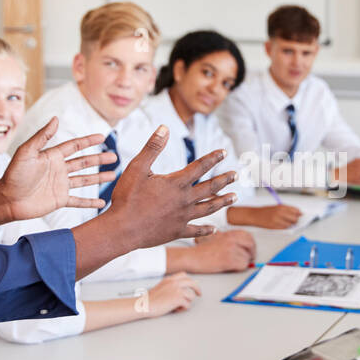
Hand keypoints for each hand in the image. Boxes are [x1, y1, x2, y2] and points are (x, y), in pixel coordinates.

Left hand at [0, 117, 116, 219]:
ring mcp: (61, 185)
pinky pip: (78, 201)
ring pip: (85, 180)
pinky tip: (102, 203)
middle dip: (99, 159)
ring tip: (113, 175)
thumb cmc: (13, 175)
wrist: (7, 199)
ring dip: (99, 177)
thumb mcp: (27, 152)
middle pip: (84, 162)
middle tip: (114, 157)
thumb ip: (42, 136)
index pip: (74, 146)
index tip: (102, 137)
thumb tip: (55, 118)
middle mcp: (59, 169)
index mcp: (52, 156)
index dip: (88, 141)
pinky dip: (90, 203)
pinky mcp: (59, 200)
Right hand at [105, 125, 236, 248]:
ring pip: (208, 208)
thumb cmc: (127, 197)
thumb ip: (152, 147)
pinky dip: (206, 230)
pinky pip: (196, 230)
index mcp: (176, 183)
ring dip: (222, 202)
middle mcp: (184, 200)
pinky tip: (214, 229)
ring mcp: (182, 217)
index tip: (224, 152)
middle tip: (236, 174)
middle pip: (210, 188)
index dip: (213, 158)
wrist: (122, 229)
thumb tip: (164, 128)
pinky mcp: (176, 231)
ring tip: (235, 197)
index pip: (200, 167)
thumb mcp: (137, 167)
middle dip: (224, 179)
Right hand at [145, 272, 200, 315]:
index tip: (192, 286)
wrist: (144, 305)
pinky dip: (183, 309)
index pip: (184, 275)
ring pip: (191, 296)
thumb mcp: (160, 287)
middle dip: (197, 289)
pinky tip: (175, 310)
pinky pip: (188, 305)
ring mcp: (177, 290)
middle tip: (199, 294)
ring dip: (186, 302)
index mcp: (169, 280)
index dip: (190, 281)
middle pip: (192, 283)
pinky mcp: (178, 299)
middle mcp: (174, 283)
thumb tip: (180, 290)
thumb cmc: (150, 300)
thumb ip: (169, 286)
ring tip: (178, 306)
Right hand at [184, 229, 255, 272]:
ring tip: (233, 264)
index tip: (250, 251)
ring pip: (247, 258)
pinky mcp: (229, 260)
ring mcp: (230, 249)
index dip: (251, 245)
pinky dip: (239, 268)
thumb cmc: (203, 251)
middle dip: (251, 254)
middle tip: (249, 259)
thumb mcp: (218, 239)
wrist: (192, 257)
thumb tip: (246, 247)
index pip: (249, 236)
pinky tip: (231, 267)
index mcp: (229, 234)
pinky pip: (243, 265)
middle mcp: (231, 239)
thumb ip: (232, 240)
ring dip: (242, 263)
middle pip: (251, 246)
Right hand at [245, 204, 302, 228]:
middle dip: (295, 220)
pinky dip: (285, 227)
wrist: (254, 215)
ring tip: (285, 222)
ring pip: (290, 224)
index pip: (295, 210)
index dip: (299, 213)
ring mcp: (277, 220)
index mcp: (281, 206)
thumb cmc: (265, 211)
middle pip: (294, 218)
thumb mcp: (276, 207)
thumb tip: (299, 213)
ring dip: (290, 224)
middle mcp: (280, 212)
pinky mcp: (274, 226)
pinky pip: (284, 228)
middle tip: (293, 220)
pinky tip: (281, 225)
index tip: (300, 215)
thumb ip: (287, 209)